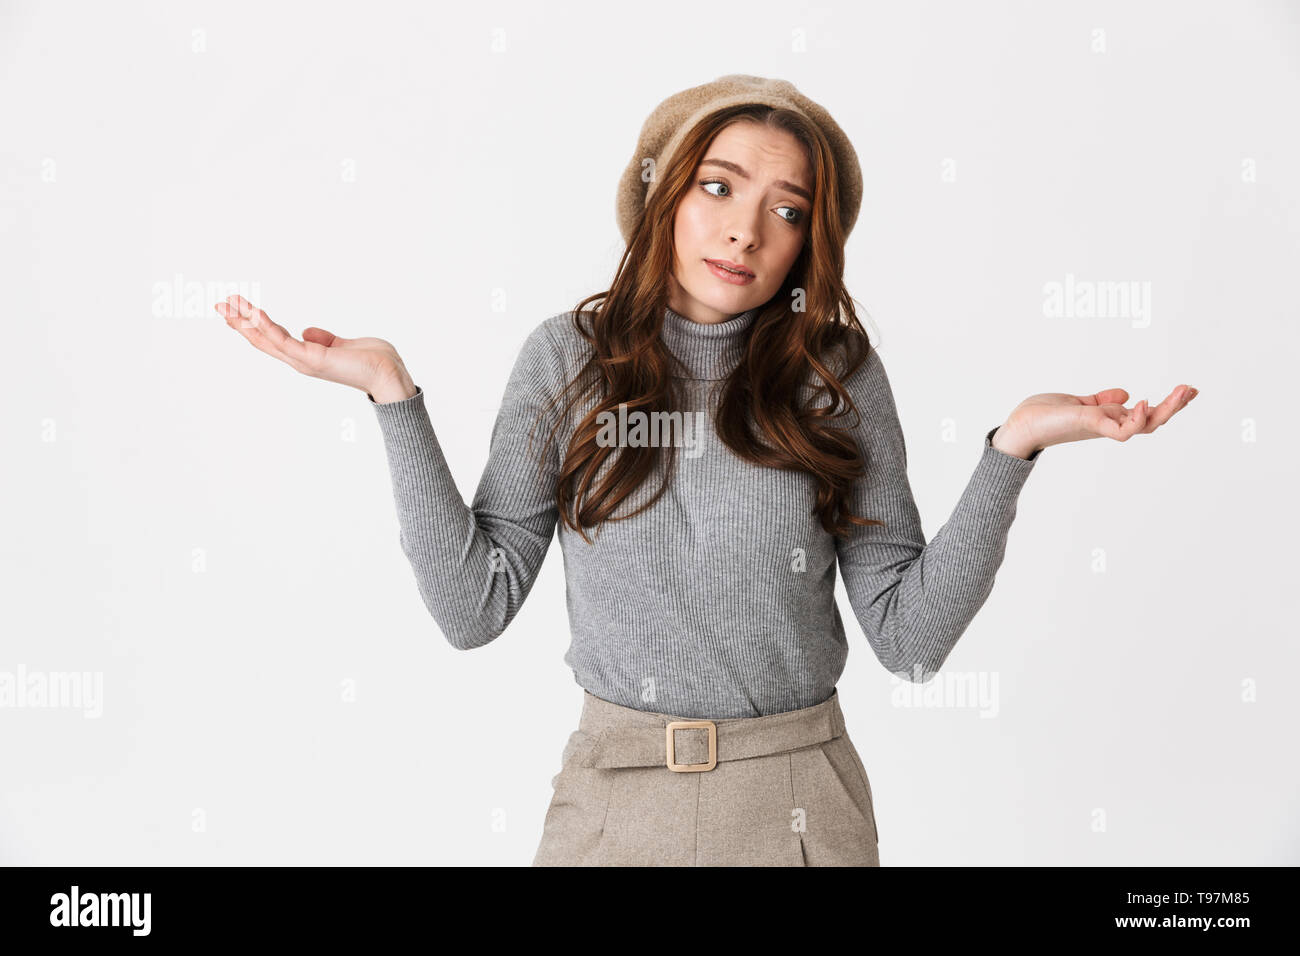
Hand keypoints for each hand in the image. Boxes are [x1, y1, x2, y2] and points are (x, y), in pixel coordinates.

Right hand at [214, 294, 415, 399]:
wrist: (390, 374)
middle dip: (240, 323)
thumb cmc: (373, 361)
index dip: (253, 325)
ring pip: (267, 339)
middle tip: (219, 304)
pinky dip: (267, 326)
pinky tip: (254, 312)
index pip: (274, 339)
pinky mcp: (313, 358)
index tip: (237, 309)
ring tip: (228, 304)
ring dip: (246, 321)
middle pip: (262, 340)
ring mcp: (305, 361)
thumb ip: (324, 338)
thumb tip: (307, 331)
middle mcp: (302, 361)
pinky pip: (284, 340)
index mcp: (307, 356)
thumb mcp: (344, 344)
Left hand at [993, 385, 1199, 458]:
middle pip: (1152, 422)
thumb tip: (1126, 394)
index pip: (1146, 414)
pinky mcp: (1091, 426)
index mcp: (1109, 419)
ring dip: (1165, 410)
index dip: (1168, 404)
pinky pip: (1122, 430)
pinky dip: (1136, 419)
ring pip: (1144, 426)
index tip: (1188, 389)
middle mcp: (1109, 426)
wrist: (1022, 425)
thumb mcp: (1080, 403)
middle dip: (1174, 407)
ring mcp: (1102, 427)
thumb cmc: (1045, 416)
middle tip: (1192, 390)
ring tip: (1181, 393)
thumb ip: (1102, 401)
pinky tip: (1143, 403)